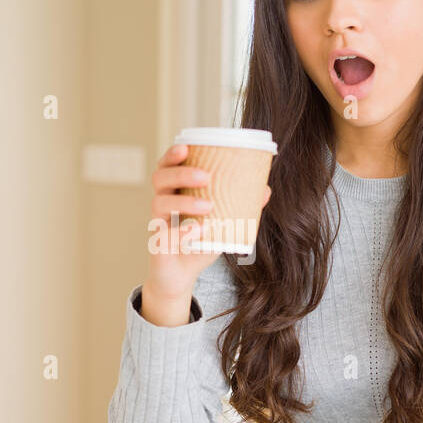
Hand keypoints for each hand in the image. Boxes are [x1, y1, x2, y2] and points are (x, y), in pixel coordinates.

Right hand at [144, 143, 270, 302]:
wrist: (181, 276)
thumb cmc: (199, 242)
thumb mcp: (220, 223)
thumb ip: (239, 206)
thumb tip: (265, 190)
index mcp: (174, 192)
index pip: (167, 166)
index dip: (172, 155)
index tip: (185, 147)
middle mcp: (162, 204)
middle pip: (160, 178)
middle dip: (181, 173)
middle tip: (205, 176)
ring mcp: (157, 224)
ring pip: (160, 203)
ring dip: (184, 202)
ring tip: (208, 206)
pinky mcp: (157, 246)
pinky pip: (165, 235)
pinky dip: (183, 232)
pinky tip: (199, 231)